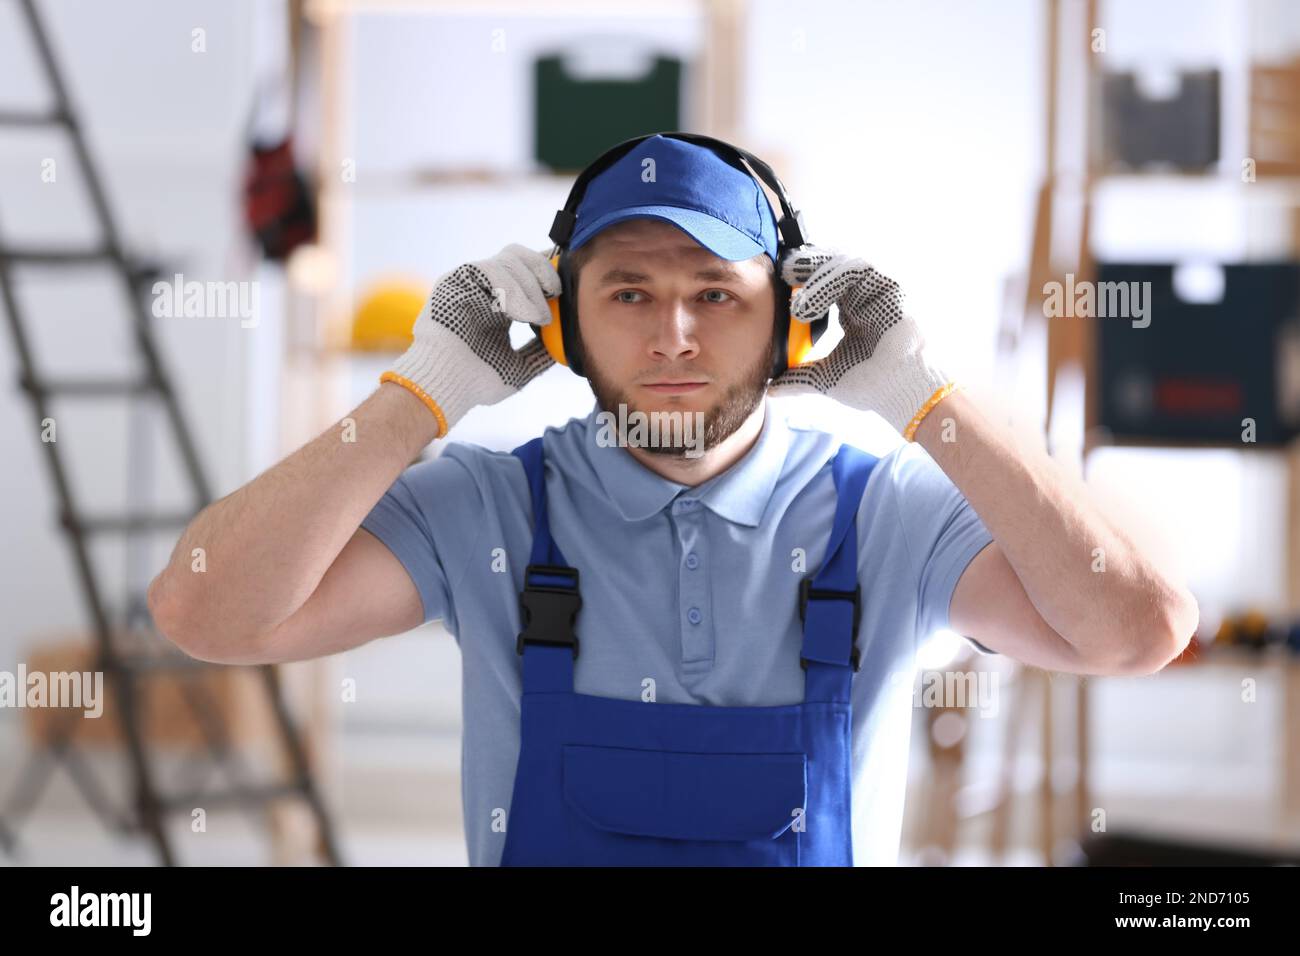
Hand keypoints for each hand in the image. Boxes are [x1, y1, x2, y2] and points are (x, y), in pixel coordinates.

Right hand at [381, 243, 559, 438]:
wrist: (446, 388)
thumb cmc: (476, 382)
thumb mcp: (520, 367)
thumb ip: (541, 352)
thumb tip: (568, 342)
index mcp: (500, 305)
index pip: (527, 272)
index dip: (548, 271)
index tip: (566, 286)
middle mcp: (484, 289)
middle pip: (520, 256)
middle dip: (544, 270)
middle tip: (557, 293)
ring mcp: (468, 283)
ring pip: (509, 260)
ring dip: (531, 287)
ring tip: (539, 318)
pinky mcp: (454, 281)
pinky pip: (489, 270)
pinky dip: (512, 290)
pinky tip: (522, 315)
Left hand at [768, 244, 955, 438]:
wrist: (903, 392)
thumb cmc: (874, 386)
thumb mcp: (826, 378)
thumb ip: (799, 378)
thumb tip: (770, 389)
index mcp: (852, 313)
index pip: (824, 285)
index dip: (802, 280)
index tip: (780, 282)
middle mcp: (866, 297)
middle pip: (832, 267)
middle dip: (806, 265)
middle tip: (783, 271)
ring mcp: (879, 290)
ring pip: (843, 263)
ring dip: (815, 272)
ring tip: (794, 289)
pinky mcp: (891, 286)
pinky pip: (859, 268)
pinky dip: (832, 278)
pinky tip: (811, 302)